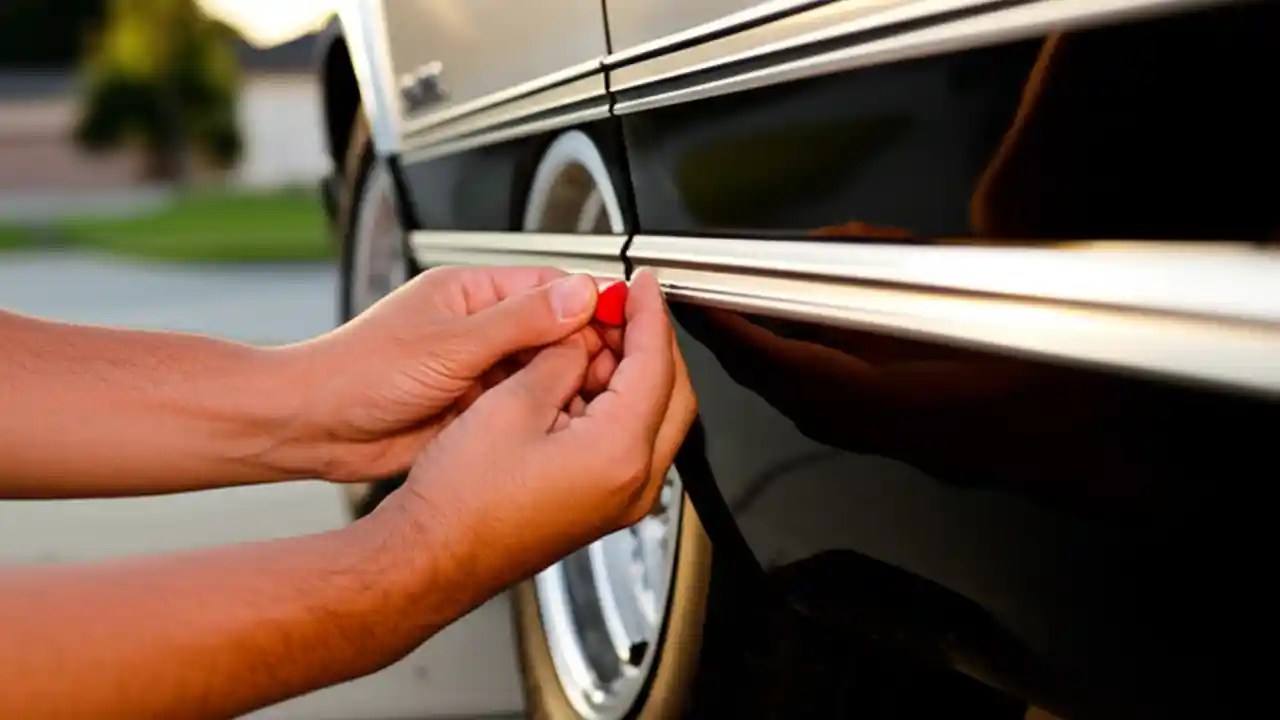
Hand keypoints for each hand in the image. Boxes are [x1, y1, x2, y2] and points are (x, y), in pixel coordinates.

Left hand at [279, 266, 616, 481]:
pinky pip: (523, 406)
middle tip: (618, 372)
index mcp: (472, 293)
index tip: (629, 321)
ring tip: (595, 401)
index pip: (550, 288)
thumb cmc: (356, 373)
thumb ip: (519, 322)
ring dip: (564, 385)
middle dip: (585, 349)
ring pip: (542, 372)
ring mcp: (478, 370)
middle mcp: (479, 329)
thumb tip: (579, 295)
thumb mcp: (449, 345)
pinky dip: (542, 413)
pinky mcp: (474, 409)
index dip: (592, 305)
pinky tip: (562, 425)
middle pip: (553, 331)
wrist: (313, 429)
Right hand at [376, 270, 696, 594]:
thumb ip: (560, 360)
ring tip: (587, 341)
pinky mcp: (600, 506)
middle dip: (647, 343)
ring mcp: (620, 500)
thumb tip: (582, 334)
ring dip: (629, 374)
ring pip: (652, 418)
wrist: (434, 557)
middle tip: (619, 308)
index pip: (657, 365)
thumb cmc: (461, 501)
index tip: (640, 284)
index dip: (648, 314)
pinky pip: (628, 444)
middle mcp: (634, 484)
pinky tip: (576, 382)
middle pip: (670, 393)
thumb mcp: (512, 404)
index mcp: (620, 455)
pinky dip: (613, 406)